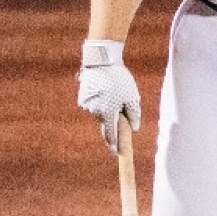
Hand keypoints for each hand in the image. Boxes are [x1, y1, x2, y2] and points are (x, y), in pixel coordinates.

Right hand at [78, 39, 140, 153]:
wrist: (100, 61)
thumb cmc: (119, 79)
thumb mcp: (132, 97)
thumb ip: (134, 114)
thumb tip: (134, 128)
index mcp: (108, 113)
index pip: (111, 135)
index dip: (115, 146)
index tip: (118, 154)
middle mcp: (95, 112)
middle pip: (106, 123)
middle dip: (113, 121)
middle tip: (120, 109)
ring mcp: (87, 105)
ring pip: (100, 112)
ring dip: (107, 108)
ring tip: (113, 92)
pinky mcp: (82, 98)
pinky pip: (94, 104)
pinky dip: (100, 101)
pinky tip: (105, 90)